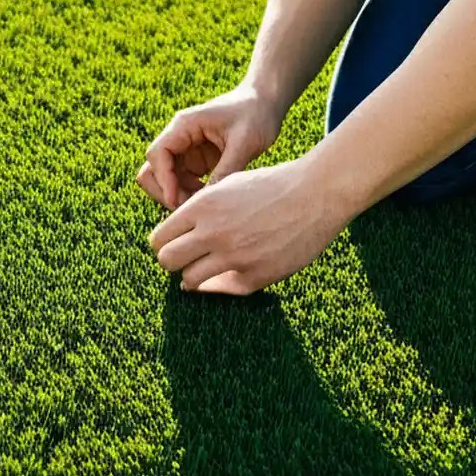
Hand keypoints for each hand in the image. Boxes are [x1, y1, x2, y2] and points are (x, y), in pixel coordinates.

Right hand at [136, 86, 282, 209]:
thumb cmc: (255, 115)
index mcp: (184, 125)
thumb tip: (209, 200)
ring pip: (164, 179)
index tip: (178, 202)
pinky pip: (181, 182)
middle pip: (151, 169)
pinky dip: (189, 195)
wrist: (264, 102)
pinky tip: (210, 200)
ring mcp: (185, 150)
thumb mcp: (244, 143)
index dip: (164, 180)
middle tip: (189, 209)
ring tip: (204, 206)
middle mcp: (178, 137)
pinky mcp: (195, 161)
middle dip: (165, 191)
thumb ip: (226, 170)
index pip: (157, 154)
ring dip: (177, 195)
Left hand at [147, 158, 354, 294]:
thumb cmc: (271, 187)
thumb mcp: (227, 187)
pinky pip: (225, 289)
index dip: (163, 243)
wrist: (316, 194)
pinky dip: (224, 282)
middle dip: (172, 261)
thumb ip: (198, 211)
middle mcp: (214, 232)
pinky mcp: (257, 275)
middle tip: (186, 258)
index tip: (174, 244)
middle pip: (166, 261)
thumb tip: (171, 240)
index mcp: (202, 206)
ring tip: (207, 266)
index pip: (159, 238)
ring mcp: (235, 256)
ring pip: (189, 281)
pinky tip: (232, 271)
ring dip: (194, 276)